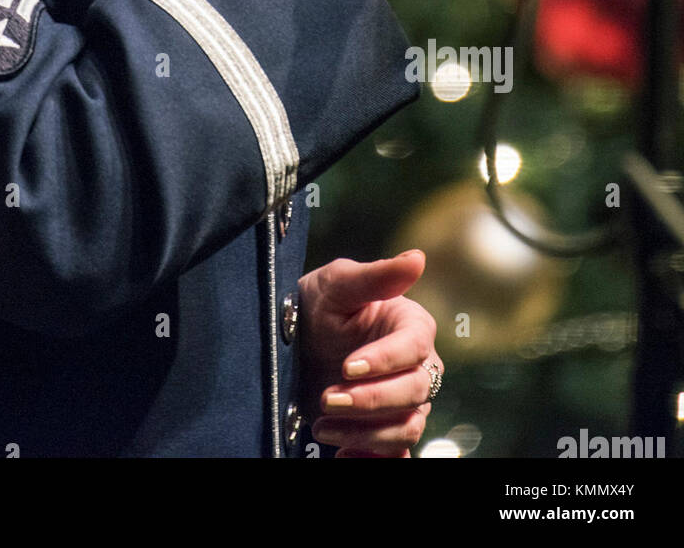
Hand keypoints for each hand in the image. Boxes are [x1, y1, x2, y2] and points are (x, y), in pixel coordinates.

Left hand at [296, 249, 441, 457]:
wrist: (297, 343)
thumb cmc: (320, 304)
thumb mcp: (338, 283)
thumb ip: (376, 275)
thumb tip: (418, 258)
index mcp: (412, 326)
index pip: (413, 348)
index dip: (384, 360)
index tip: (346, 366)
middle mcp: (418, 367)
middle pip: (413, 393)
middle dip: (369, 400)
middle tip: (326, 397)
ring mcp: (407, 402)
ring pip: (406, 428)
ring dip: (365, 433)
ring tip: (321, 426)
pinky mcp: (390, 430)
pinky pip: (396, 456)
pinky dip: (371, 459)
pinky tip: (341, 455)